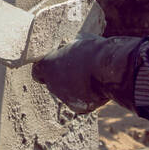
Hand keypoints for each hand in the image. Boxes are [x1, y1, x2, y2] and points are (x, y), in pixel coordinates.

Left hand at [32, 34, 148, 115]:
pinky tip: (99, 86)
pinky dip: (89, 96)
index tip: (58, 63)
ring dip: (76, 87)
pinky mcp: (79, 107)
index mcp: (47, 66)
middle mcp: (52, 85)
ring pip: (68, 93)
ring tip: (92, 76)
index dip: (49, 67)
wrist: (110, 69)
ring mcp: (65, 98)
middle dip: (63, 77)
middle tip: (80, 68)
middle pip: (53, 82)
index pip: (38, 72)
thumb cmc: (94, 50)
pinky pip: (82, 101)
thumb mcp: (78, 41)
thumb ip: (69, 48)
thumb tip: (73, 46)